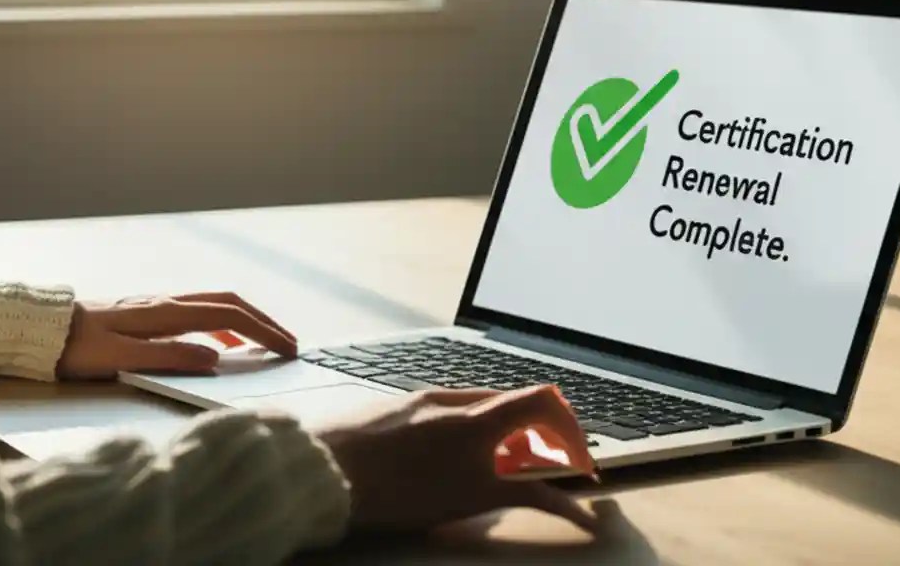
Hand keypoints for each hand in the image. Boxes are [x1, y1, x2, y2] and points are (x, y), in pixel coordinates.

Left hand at [56, 292, 296, 379]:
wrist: (38, 331)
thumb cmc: (74, 349)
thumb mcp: (120, 358)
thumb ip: (168, 357)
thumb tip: (215, 358)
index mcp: (164, 313)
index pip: (228, 317)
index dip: (262, 331)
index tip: (287, 349)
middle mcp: (165, 303)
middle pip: (228, 302)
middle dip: (264, 320)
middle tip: (289, 343)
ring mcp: (156, 306)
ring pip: (214, 304)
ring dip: (246, 320)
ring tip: (265, 342)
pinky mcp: (147, 314)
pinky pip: (198, 312)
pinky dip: (223, 324)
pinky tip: (221, 345)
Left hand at [315, 385, 599, 533]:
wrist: (321, 469)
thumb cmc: (391, 489)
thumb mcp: (468, 500)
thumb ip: (519, 493)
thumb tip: (561, 501)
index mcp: (476, 419)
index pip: (544, 402)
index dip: (570, 429)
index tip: (577, 460)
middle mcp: (452, 399)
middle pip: (515, 402)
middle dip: (541, 432)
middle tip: (549, 464)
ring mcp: (421, 399)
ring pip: (480, 406)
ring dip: (506, 431)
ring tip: (505, 465)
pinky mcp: (396, 407)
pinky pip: (449, 411)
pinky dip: (471, 430)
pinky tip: (456, 457)